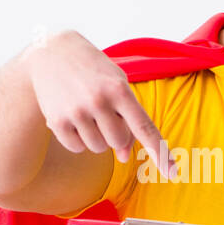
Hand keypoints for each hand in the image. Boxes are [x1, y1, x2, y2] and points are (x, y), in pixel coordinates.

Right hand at [25, 29, 177, 176]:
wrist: (51, 52)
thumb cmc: (93, 71)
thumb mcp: (116, 85)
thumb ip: (127, 120)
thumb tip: (123, 158)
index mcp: (119, 89)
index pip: (144, 127)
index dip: (159, 151)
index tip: (172, 173)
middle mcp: (98, 101)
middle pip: (118, 142)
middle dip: (115, 133)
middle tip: (103, 111)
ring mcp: (76, 112)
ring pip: (98, 147)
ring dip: (96, 136)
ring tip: (86, 110)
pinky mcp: (57, 121)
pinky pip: (77, 148)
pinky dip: (77, 139)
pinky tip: (72, 116)